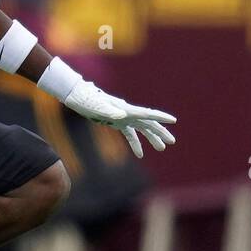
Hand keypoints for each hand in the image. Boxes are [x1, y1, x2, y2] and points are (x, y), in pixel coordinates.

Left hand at [62, 80, 176, 158]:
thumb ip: (109, 111)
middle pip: (148, 122)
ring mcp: (122, 117)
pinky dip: (136, 143)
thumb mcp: (96, 106)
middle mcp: (126, 112)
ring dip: (152, 138)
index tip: (173, 120)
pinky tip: (140, 155)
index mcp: (125, 109)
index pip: (146, 114)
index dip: (160, 117)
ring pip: (142, 129)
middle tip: (172, 142)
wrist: (76, 95)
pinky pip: (130, 134)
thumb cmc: (86, 99)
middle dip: (160, 132)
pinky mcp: (116, 122)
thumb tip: (122, 116)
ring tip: (162, 148)